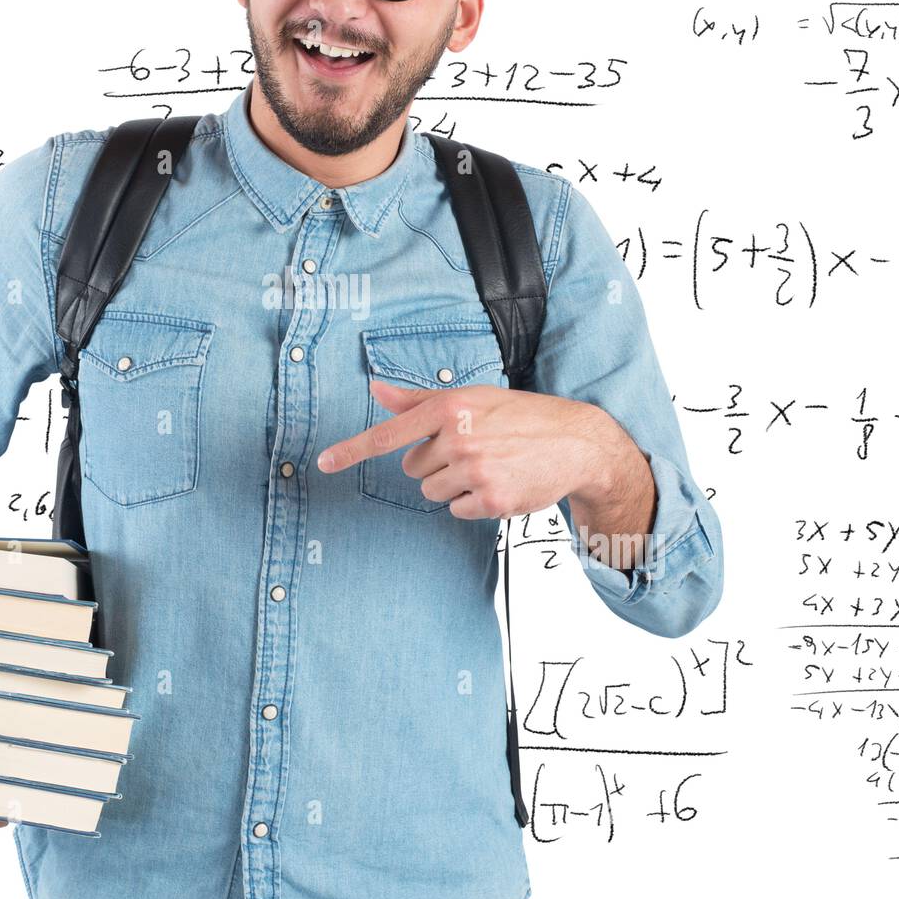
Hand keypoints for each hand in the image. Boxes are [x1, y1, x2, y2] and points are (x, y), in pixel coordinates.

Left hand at [316, 378, 612, 519]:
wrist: (576, 442)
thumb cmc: (519, 416)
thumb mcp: (470, 398)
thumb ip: (418, 400)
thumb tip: (375, 388)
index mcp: (448, 408)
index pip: (389, 434)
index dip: (352, 450)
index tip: (322, 462)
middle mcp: (458, 438)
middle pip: (413, 469)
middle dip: (436, 464)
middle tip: (474, 449)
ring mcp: (475, 470)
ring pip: (433, 492)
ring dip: (454, 484)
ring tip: (489, 465)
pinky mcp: (492, 500)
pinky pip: (457, 510)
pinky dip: (473, 503)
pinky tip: (499, 483)